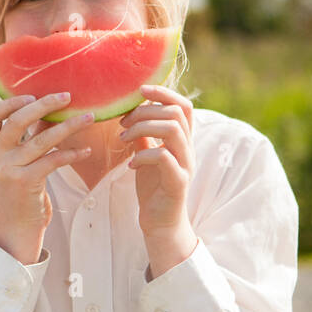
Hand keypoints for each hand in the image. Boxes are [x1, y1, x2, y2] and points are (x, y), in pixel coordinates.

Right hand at [0, 92, 96, 263]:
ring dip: (69, 126)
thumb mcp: (18, 161)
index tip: (31, 95)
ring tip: (89, 117)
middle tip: (67, 96)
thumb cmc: (21, 189)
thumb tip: (49, 107)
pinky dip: (72, 154)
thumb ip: (27, 136)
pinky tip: (86, 151)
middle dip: (44, 104)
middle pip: (17, 121)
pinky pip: (53, 160)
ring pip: (41, 139)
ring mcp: (8, 169)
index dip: (7, 102)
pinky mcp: (25, 183)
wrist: (16, 226)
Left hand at [119, 84, 196, 247]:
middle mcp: (188, 149)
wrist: (160, 221)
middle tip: (123, 124)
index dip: (163, 92)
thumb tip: (132, 111)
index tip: (139, 90)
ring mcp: (185, 164)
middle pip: (176, 113)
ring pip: (173, 130)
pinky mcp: (178, 182)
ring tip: (124, 138)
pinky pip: (164, 157)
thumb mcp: (146, 153)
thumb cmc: (153, 186)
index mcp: (182, 139)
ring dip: (143, 128)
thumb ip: (144, 133)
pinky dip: (143, 155)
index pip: (183, 105)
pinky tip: (131, 164)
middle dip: (145, 111)